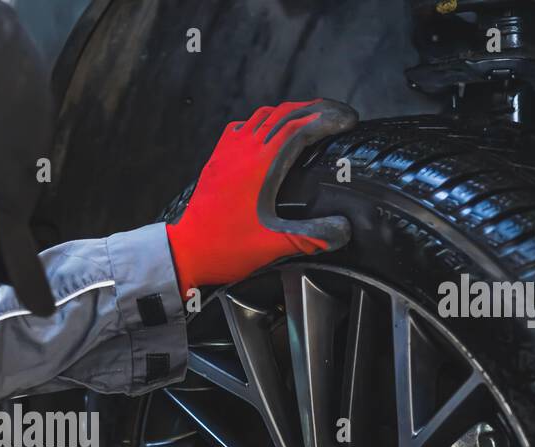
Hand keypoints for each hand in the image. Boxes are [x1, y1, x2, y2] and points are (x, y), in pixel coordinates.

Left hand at [166, 99, 358, 299]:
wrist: (186, 250)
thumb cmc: (223, 246)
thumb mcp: (272, 245)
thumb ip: (311, 237)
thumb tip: (342, 230)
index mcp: (260, 165)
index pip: (300, 127)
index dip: (328, 118)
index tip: (348, 120)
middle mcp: (244, 150)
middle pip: (285, 113)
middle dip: (316, 109)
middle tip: (338, 114)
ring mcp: (228, 151)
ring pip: (264, 115)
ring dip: (291, 112)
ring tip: (312, 118)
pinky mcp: (218, 158)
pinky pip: (243, 126)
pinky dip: (263, 122)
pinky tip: (270, 133)